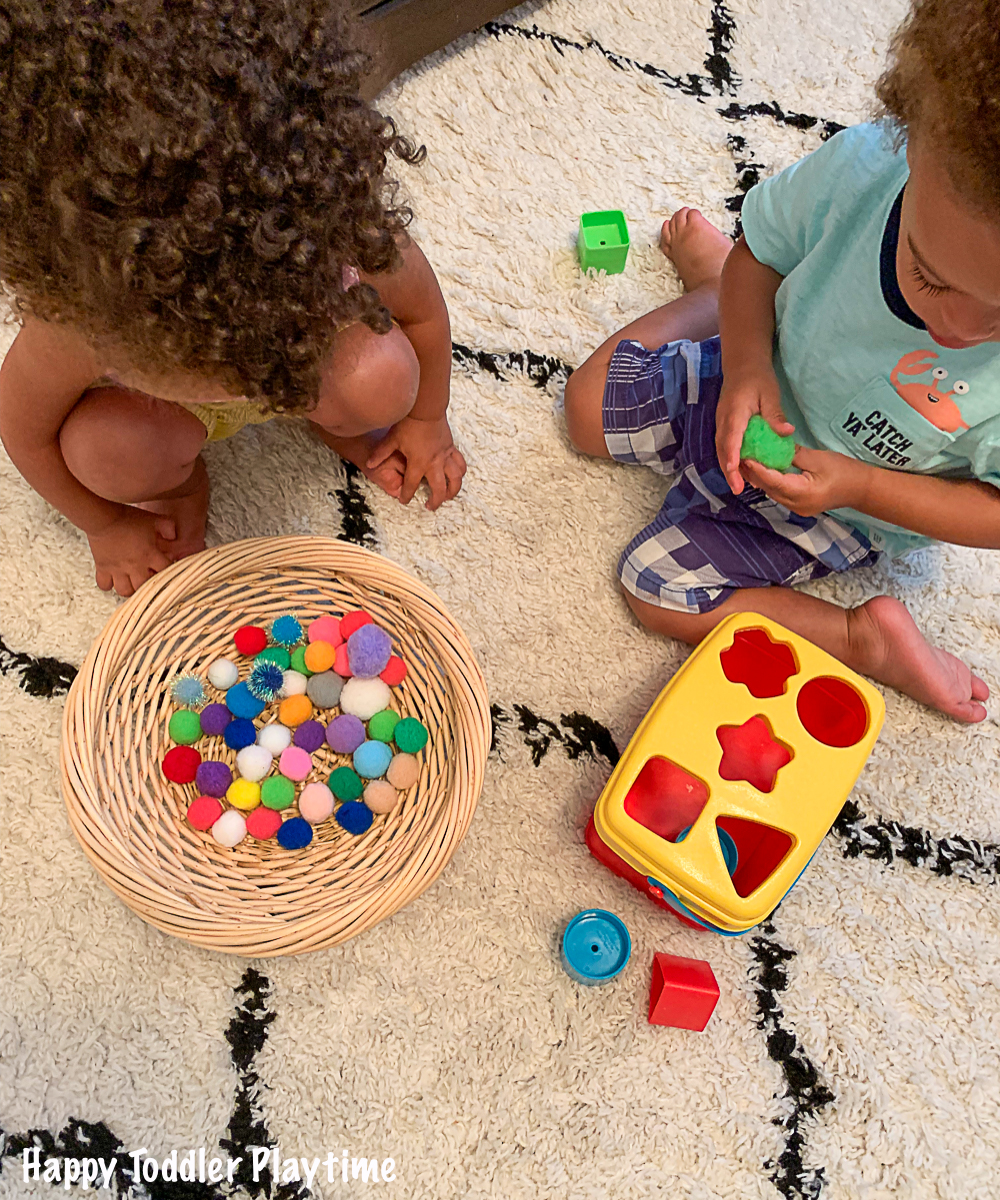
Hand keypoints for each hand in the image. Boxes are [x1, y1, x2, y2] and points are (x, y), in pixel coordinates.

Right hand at [86, 507, 176, 596]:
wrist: (102, 517)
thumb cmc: (127, 517)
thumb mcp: (153, 519)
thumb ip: (168, 527)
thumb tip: (174, 537)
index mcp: (150, 554)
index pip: (166, 570)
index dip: (168, 571)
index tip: (164, 567)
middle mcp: (134, 566)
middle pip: (144, 587)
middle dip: (147, 585)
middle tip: (146, 579)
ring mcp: (117, 569)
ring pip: (124, 591)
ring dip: (129, 588)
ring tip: (130, 582)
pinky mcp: (102, 568)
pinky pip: (105, 585)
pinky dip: (108, 585)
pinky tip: (112, 579)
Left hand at [366, 415, 466, 509]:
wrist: (426, 408)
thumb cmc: (409, 423)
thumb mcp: (392, 439)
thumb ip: (381, 453)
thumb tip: (369, 464)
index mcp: (418, 463)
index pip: (411, 485)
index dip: (406, 495)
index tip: (403, 500)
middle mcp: (434, 463)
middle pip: (439, 489)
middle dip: (435, 501)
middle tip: (430, 506)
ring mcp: (445, 456)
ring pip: (455, 479)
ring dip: (452, 491)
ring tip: (448, 497)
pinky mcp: (451, 448)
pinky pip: (460, 464)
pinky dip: (460, 473)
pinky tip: (456, 477)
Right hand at [715, 368, 793, 493]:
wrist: (742, 365)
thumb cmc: (758, 378)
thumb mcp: (770, 393)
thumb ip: (775, 414)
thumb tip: (786, 432)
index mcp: (735, 413)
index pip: (731, 439)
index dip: (732, 457)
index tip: (735, 473)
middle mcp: (723, 421)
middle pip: (722, 450)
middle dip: (729, 471)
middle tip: (738, 489)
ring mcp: (721, 423)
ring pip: (721, 450)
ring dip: (729, 468)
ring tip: (740, 485)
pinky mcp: (724, 425)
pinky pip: (724, 446)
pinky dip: (730, 459)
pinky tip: (741, 469)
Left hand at [740, 446, 871, 517]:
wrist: (862, 489)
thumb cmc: (844, 471)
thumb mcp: (818, 458)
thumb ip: (793, 454)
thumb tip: (774, 446)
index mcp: (802, 493)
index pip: (773, 481)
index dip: (758, 469)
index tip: (746, 457)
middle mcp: (796, 505)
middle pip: (769, 489)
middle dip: (755, 474)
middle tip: (742, 457)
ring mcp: (797, 509)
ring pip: (773, 492)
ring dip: (762, 479)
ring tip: (750, 462)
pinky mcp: (799, 506)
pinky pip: (780, 494)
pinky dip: (772, 482)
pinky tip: (765, 471)